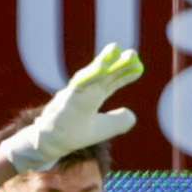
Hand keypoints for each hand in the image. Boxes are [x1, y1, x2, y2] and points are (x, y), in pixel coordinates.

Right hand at [0, 45, 143, 173]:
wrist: (52, 143)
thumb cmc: (73, 133)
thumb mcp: (102, 129)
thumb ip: (117, 121)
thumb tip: (132, 114)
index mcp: (93, 97)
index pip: (112, 82)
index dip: (125, 74)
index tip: (140, 67)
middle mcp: (85, 91)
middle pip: (105, 74)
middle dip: (118, 63)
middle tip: (133, 54)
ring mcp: (75, 93)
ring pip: (91, 74)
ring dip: (103, 61)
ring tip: (115, 49)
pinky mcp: (66, 99)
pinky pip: (78, 85)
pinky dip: (89, 76)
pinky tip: (101, 68)